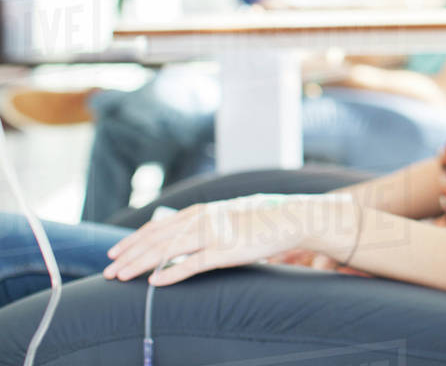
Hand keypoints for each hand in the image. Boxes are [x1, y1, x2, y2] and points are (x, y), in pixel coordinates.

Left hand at [103, 194, 351, 286]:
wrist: (287, 219)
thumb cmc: (256, 221)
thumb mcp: (223, 217)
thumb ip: (201, 225)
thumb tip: (178, 236)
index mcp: (199, 212)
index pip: (156, 227)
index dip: (132, 240)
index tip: (114, 253)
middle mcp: (201, 220)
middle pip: (155, 239)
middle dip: (128, 255)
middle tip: (108, 271)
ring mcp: (212, 235)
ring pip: (166, 250)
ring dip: (140, 264)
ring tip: (121, 277)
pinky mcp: (225, 251)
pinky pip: (192, 264)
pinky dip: (170, 273)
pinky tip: (155, 283)